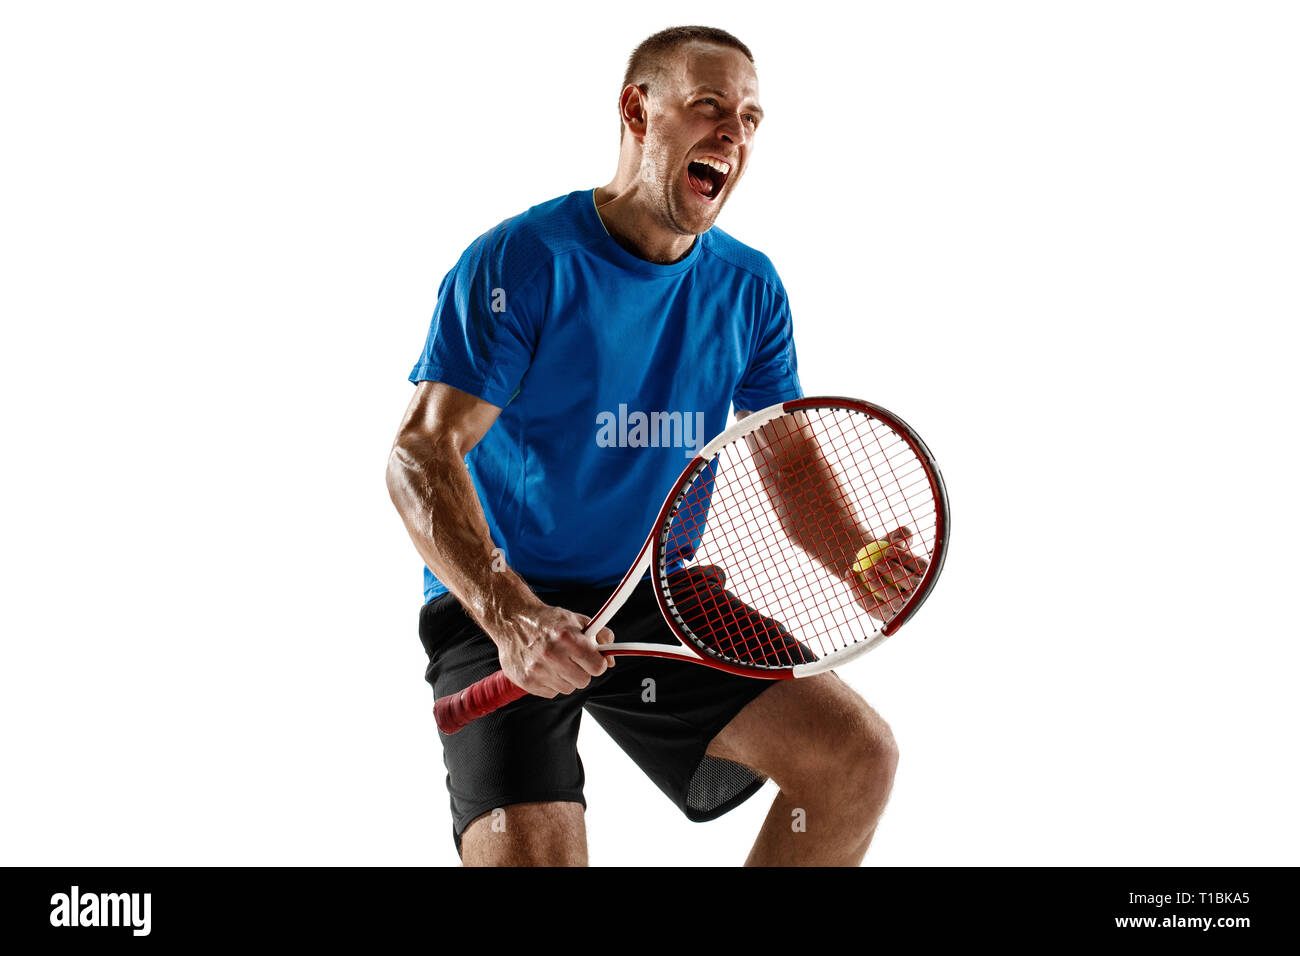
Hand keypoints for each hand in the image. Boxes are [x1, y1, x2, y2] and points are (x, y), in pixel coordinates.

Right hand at [490, 601, 614, 698]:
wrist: (512, 620)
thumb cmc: (546, 621)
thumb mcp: (576, 620)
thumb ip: (599, 636)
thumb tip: (611, 658)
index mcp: (567, 637)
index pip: (597, 667)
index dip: (597, 663)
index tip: (593, 660)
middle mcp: (552, 654)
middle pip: (583, 681)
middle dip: (582, 671)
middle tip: (573, 660)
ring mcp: (537, 670)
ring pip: (568, 689)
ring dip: (566, 678)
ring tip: (556, 662)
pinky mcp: (526, 681)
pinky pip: (551, 693)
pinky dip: (550, 683)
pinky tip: (544, 668)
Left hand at [846, 526, 928, 621]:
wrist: (865, 563)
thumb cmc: (884, 549)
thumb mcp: (894, 537)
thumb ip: (902, 534)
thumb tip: (900, 541)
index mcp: (924, 576)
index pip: (920, 568)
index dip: (906, 559)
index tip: (889, 549)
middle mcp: (915, 596)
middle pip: (909, 587)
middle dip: (895, 573)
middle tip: (877, 562)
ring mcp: (898, 608)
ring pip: (892, 600)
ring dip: (878, 585)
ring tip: (866, 570)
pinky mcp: (880, 614)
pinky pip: (870, 604)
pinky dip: (858, 589)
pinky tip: (849, 574)